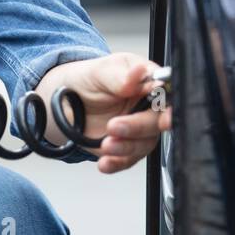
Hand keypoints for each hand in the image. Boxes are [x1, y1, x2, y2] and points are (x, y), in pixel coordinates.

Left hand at [64, 52, 171, 172]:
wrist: (66, 101)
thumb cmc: (90, 80)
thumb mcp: (101, 71)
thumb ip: (121, 75)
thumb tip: (138, 73)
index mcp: (149, 82)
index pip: (167, 95)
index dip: (168, 108)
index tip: (162, 117)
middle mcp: (148, 107)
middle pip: (157, 122)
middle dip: (138, 128)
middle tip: (115, 126)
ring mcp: (138, 129)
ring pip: (144, 144)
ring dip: (125, 147)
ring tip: (105, 143)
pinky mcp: (125, 147)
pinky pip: (127, 159)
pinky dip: (116, 163)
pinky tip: (105, 162)